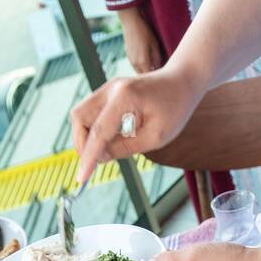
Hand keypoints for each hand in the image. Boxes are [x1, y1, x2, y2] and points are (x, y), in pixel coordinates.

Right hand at [71, 68, 199, 183]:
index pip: (99, 132)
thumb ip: (125, 148)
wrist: (181, 82)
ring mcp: (108, 88)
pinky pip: (90, 113)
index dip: (89, 157)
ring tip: (106, 152)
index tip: (82, 179)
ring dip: (86, 137)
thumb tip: (100, 158)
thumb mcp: (155, 137)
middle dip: (82, 144)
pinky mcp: (108, 92)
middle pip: (79, 118)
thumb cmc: (174, 109)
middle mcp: (111, 89)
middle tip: (95, 163)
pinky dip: (93, 130)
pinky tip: (109, 141)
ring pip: (81, 115)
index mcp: (124, 98)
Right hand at [119, 8, 162, 74]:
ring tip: (152, 68)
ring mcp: (130, 61)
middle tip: (158, 74)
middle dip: (150, 77)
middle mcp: (135, 64)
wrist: (131, 23)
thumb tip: (159, 68)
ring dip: (145, 72)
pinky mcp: (128, 57)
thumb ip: (157, 59)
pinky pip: (135, 66)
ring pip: (138, 72)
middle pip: (144, 77)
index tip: (161, 77)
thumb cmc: (145, 32)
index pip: (150, 76)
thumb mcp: (155, 45)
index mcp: (143, 62)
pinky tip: (145, 60)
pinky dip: (140, 67)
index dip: (156, 78)